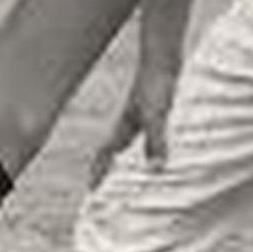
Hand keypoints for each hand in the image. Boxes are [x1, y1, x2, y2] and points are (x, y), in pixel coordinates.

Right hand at [91, 64, 179, 185]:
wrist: (161, 61)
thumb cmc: (156, 87)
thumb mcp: (157, 117)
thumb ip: (156, 142)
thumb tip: (156, 170)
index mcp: (123, 127)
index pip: (105, 155)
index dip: (98, 172)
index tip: (90, 190)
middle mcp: (126, 122)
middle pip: (110, 150)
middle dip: (103, 167)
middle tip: (97, 184)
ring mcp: (137, 114)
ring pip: (123, 140)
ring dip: (119, 155)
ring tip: (118, 168)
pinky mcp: (150, 108)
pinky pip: (140, 132)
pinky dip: (141, 144)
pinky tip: (150, 145)